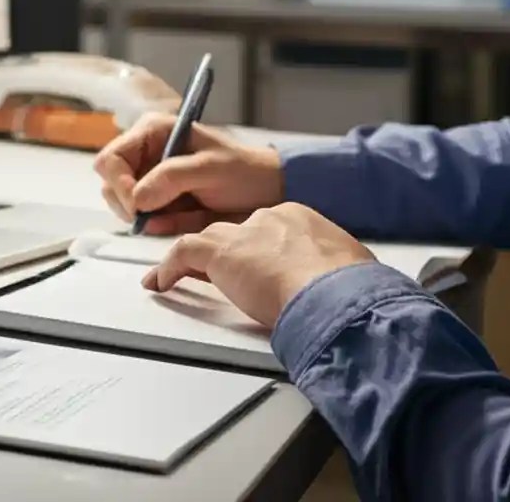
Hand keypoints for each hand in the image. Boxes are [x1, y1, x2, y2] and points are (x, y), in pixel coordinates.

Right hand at [94, 113, 283, 234]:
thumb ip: (171, 178)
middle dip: (127, 204)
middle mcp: (145, 154)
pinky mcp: (159, 204)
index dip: (118, 183)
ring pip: (122, 205)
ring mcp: (150, 180)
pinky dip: (157, 226)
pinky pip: (143, 221)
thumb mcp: (210, 168)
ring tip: (176, 216)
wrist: (267, 193)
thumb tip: (137, 199)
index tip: (137, 206)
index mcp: (153, 133)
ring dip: (142, 217)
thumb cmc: (243, 171)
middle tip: (152, 218)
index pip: (111, 158)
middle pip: (110, 184)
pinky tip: (182, 220)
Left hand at [141, 203, 373, 327]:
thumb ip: (334, 270)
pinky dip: (168, 267)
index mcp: (299, 219)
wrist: (334, 291)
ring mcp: (242, 233)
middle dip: (226, 255)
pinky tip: (160, 282)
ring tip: (175, 275)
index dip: (255, 251)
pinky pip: (182, 251)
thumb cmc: (348, 287)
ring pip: (207, 239)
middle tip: (215, 274)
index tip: (253, 269)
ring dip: (192, 259)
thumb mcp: (348, 269)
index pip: (266, 231)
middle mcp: (268, 219)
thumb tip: (341, 285)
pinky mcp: (220, 251)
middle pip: (236, 234)